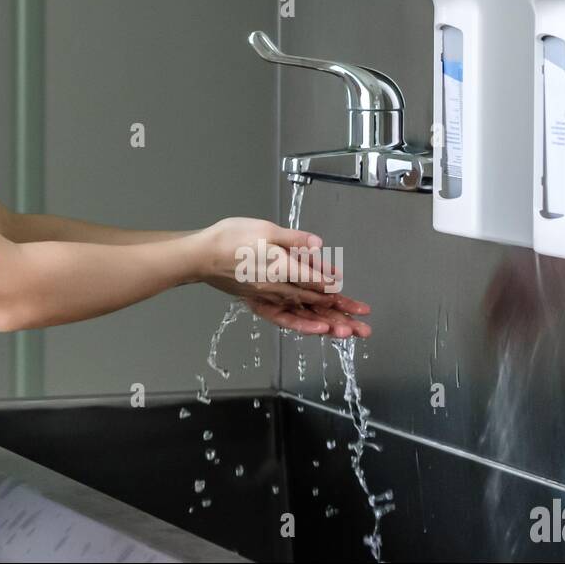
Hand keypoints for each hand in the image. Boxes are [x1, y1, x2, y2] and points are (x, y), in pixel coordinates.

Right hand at [191, 218, 371, 337]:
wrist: (200, 256)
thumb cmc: (230, 238)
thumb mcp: (265, 229)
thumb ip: (294, 239)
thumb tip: (318, 245)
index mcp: (281, 268)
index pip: (315, 282)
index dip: (335, 289)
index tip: (352, 298)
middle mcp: (277, 288)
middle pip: (314, 303)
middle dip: (341, 315)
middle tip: (364, 328)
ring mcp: (267, 297)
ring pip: (302, 313)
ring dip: (326, 324)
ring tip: (347, 334)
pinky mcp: (259, 300)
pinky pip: (283, 316)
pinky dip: (300, 323)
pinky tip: (314, 328)